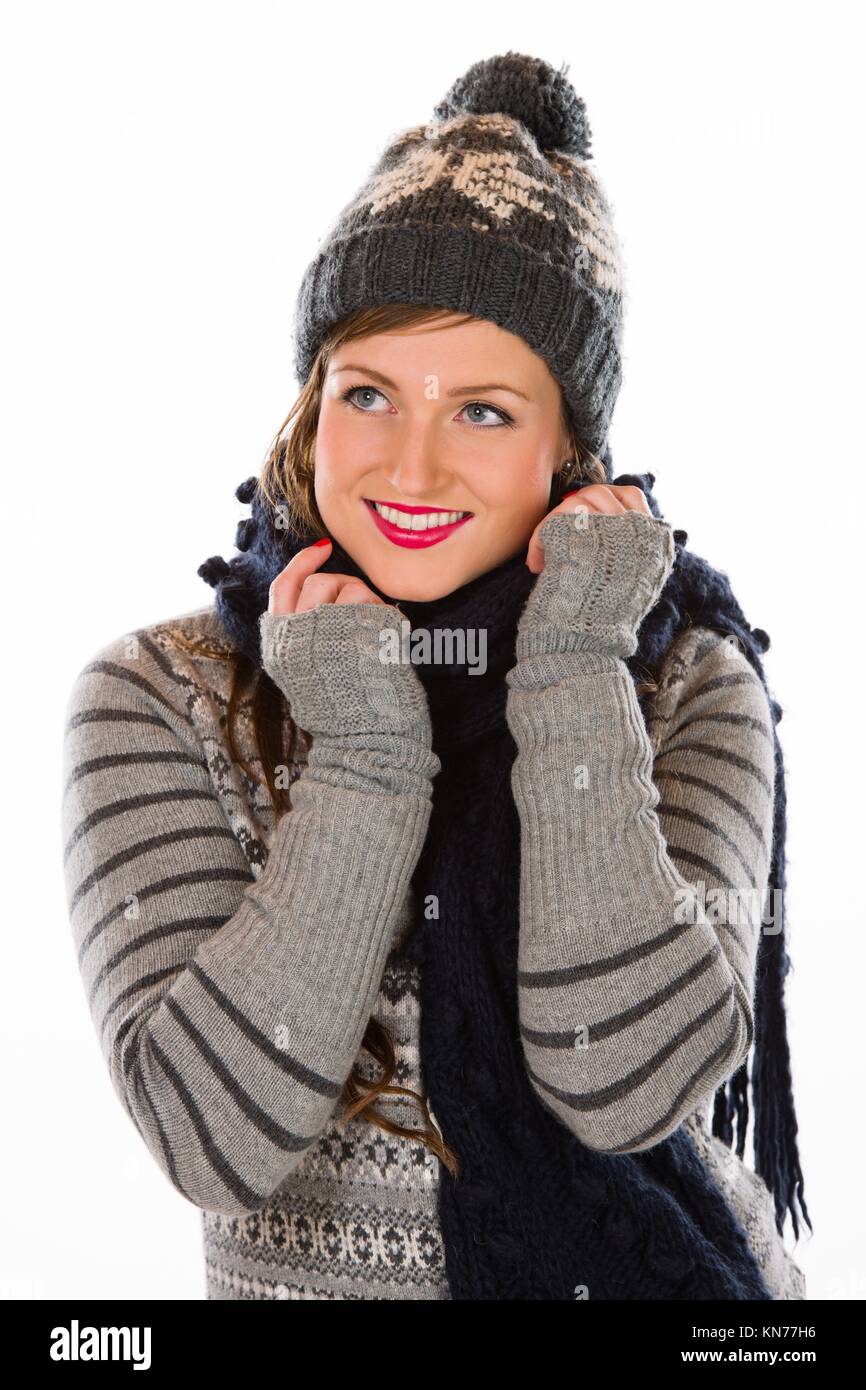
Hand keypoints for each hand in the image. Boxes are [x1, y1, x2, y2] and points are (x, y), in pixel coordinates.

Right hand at [259, 538, 430, 740]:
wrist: (365, 742)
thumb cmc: (343, 714)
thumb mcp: (303, 676)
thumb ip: (302, 638)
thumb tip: (317, 597)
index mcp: (279, 647)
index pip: (283, 587)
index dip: (302, 562)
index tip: (322, 548)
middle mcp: (296, 636)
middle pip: (319, 584)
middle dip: (343, 587)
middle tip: (361, 610)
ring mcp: (328, 631)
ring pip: (350, 588)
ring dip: (368, 602)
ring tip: (374, 635)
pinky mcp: (359, 632)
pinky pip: (376, 604)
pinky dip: (387, 616)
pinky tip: (388, 641)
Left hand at [513, 487, 673, 663]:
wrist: (581, 647)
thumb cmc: (599, 624)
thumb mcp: (631, 585)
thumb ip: (628, 552)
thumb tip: (610, 521)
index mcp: (656, 545)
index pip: (632, 497)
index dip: (602, 505)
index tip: (583, 523)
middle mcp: (639, 533)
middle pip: (601, 493)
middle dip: (572, 510)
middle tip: (557, 533)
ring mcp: (612, 531)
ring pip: (576, 502)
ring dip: (554, 524)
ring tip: (544, 554)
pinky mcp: (582, 536)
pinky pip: (554, 519)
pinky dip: (539, 538)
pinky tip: (537, 563)